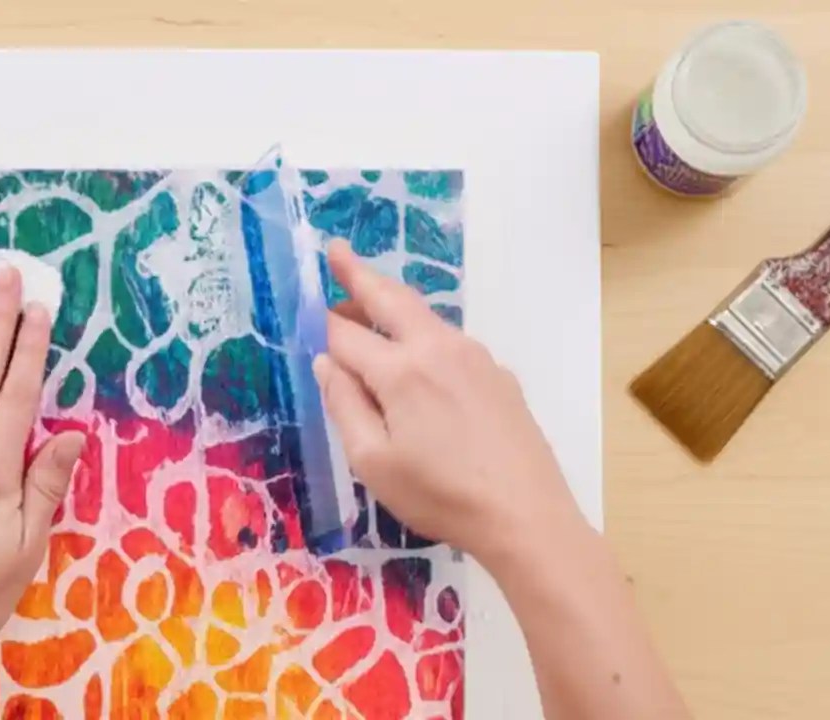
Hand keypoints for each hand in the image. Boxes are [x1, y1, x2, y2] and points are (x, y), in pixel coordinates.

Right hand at [314, 240, 584, 567]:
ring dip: (390, 307)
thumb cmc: (440, 495)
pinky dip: (420, 337)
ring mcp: (475, 357)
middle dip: (358, 274)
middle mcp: (438, 348)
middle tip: (335, 251)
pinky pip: (448, 343)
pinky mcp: (498, 374)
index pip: (345, 334)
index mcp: (400, 370)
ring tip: (365, 312)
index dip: (320, 325)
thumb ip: (345, 405)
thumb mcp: (373, 462)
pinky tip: (416, 366)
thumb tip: (326, 362)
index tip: (303, 312)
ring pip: (423, 317)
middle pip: (390, 298)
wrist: (526, 515)